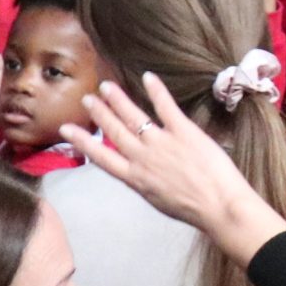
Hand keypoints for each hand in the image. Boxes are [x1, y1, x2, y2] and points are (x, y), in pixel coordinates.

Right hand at [62, 75, 285, 260]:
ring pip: (133, 116)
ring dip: (118, 100)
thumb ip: (144, 183)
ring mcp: (162, 143)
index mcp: (134, 178)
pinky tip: (148, 77)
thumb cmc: (192, 209)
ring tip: (106, 86)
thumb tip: (136, 173)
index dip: (82, 141)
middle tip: (87, 98)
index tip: (67, 128)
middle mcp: (142, 158)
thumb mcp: (157, 200)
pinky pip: (166, 107)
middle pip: (114, 131)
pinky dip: (156, 90)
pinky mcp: (184, 132)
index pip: (101, 157)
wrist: (218, 206)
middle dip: (99, 113)